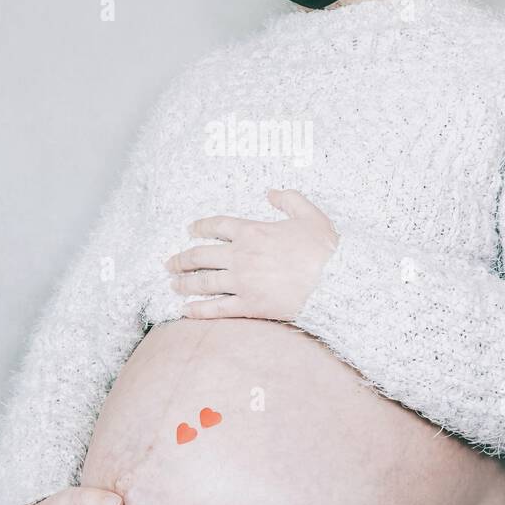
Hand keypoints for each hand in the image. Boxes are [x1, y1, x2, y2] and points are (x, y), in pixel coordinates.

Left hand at [165, 188, 339, 321]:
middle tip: (170, 263)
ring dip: (185, 283)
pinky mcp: (249, 306)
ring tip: (173, 285)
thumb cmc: (324, 249)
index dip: (200, 227)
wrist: (334, 283)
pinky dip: (198, 310)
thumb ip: (288, 199)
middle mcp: (241, 256)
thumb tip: (270, 192)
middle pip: (202, 255)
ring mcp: (243, 282)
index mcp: (253, 231)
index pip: (217, 226)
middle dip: (182, 259)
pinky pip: (217, 308)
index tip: (190, 230)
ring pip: (204, 282)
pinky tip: (186, 311)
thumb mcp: (309, 214)